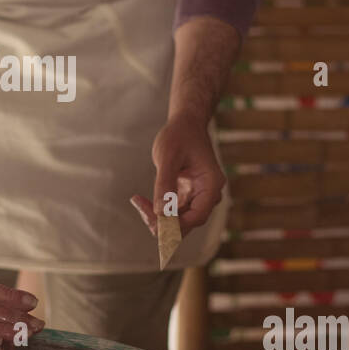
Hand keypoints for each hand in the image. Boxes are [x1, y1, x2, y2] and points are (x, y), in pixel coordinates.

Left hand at [130, 113, 223, 236]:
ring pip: (178, 219)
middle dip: (164, 221)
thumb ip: (165, 184)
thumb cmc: (180, 136)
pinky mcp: (187, 195)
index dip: (177, 225)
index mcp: (211, 184)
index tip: (155, 225)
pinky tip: (140, 201)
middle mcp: (208, 194)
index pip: (198, 215)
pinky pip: (172, 211)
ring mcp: (198, 196)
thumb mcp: (169, 157)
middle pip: (188, 221)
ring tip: (137, 202)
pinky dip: (156, 209)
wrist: (185, 124)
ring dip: (157, 216)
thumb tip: (160, 212)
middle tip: (141, 208)